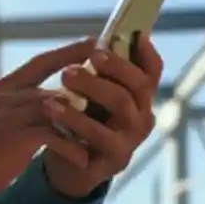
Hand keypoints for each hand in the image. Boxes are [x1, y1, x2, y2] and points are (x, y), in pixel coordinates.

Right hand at [0, 38, 94, 203]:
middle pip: (54, 79)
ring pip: (59, 106)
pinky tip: (82, 161)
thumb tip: (32, 106)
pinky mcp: (13, 138)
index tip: (91, 43)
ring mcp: (9, 115)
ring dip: (83, 120)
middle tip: (113, 75)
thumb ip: (7, 110)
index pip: (38, 63)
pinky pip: (54, 136)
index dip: (67, 52)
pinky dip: (71, 148)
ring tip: (104, 130)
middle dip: (86, 78)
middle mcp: (6, 96)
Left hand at [41, 33, 163, 198]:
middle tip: (88, 47)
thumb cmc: (81, 122)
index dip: (145, 52)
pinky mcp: (116, 159)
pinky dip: (75, 120)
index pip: (151, 72)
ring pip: (120, 105)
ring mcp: (132, 139)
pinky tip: (53, 109)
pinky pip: (99, 136)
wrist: (68, 168)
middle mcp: (142, 116)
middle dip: (112, 65)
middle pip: (137, 84)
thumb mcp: (90, 96)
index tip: (132, 35)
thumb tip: (96, 40)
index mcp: (138, 98)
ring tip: (64, 75)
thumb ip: (98, 73)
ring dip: (92, 87)